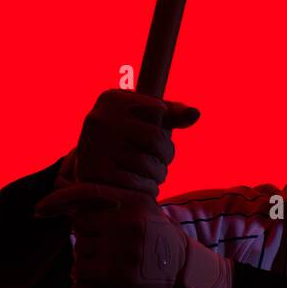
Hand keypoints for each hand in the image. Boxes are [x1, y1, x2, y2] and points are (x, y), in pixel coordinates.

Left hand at [36, 182, 233, 287]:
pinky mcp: (121, 281)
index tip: (38, 210)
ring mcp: (125, 252)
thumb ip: (109, 200)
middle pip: (79, 230)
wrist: (185, 276)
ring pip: (79, 259)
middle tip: (111, 252)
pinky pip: (80, 285)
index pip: (86, 194)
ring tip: (113, 270)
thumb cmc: (156, 240)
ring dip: (88, 268)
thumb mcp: (141, 208)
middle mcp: (128, 224)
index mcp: (133, 202)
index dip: (58, 200)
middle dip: (87, 242)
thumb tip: (64, 193)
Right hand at [46, 89, 199, 199]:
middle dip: (166, 155)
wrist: (90, 171)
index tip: (155, 138)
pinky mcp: (94, 173)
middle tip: (162, 163)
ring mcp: (94, 146)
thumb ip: (173, 114)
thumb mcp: (147, 120)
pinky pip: (136, 184)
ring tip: (153, 175)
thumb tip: (196, 113)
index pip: (160, 110)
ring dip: (159, 175)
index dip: (164, 128)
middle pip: (156, 138)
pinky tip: (143, 187)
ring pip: (148, 164)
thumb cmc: (127, 139)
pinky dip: (147, 189)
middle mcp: (99, 118)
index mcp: (112, 99)